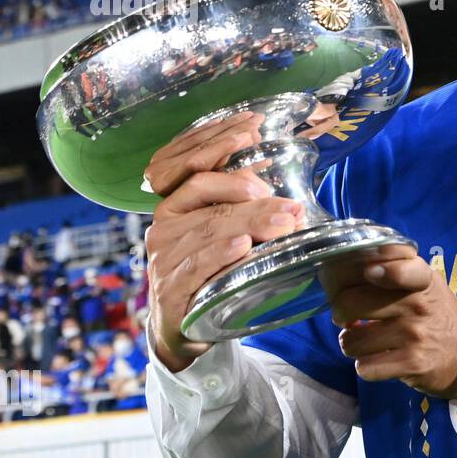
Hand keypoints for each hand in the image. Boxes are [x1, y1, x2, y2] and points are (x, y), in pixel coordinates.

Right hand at [144, 115, 305, 368]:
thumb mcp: (229, 231)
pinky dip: (219, 256)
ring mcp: (163, 259)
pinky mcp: (170, 292)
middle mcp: (164, 226)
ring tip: (284, 223)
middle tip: (292, 204)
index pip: (192, 168)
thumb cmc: (213, 270)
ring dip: (249, 224)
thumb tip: (287, 187)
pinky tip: (242, 247)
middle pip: (209, 200)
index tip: (250, 131)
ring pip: (207, 232)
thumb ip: (247, 205)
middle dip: (254, 197)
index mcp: (176, 204)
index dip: (217, 145)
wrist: (185, 326)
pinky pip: (195, 268)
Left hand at [330, 248, 456, 401]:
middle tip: (348, 318)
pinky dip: (366, 367)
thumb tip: (353, 269)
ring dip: (352, 344)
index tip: (369, 275)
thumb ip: (397, 270)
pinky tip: (378, 361)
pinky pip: (365, 367)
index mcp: (421, 279)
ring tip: (366, 342)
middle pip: (350, 303)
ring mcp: (414, 335)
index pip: (395, 263)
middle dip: (340, 314)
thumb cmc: (441, 318)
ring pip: (351, 341)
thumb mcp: (428, 286)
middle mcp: (417, 304)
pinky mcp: (411, 364)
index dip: (371, 267)